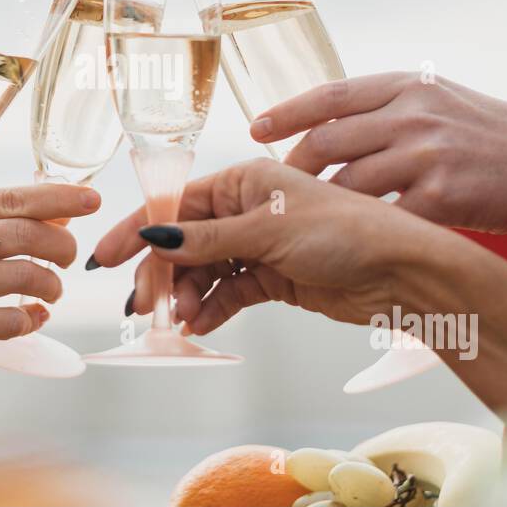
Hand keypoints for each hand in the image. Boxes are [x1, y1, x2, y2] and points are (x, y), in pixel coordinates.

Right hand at [0, 182, 100, 397]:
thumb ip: (4, 225)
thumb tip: (65, 210)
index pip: (10, 197)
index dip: (57, 197)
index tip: (91, 199)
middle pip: (23, 233)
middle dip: (61, 245)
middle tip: (69, 258)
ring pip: (23, 274)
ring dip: (50, 285)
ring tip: (50, 292)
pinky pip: (11, 319)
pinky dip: (30, 320)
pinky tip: (29, 319)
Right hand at [92, 158, 449, 333]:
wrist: (402, 274)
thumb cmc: (346, 233)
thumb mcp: (269, 231)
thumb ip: (207, 239)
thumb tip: (153, 237)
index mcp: (245, 181)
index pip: (175, 205)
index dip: (136, 231)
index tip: (104, 258)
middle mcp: (247, 210)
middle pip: (184, 242)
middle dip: (161, 274)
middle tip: (144, 307)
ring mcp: (259, 246)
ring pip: (203, 272)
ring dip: (186, 296)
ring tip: (179, 320)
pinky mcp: (274, 279)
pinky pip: (228, 293)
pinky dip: (212, 308)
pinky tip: (198, 325)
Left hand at [251, 73, 506, 234]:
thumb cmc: (485, 135)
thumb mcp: (435, 100)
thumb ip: (384, 106)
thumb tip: (325, 120)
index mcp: (405, 86)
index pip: (330, 96)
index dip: (286, 113)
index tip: (255, 128)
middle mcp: (412, 115)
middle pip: (329, 142)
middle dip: (295, 168)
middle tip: (277, 188)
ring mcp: (426, 155)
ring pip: (348, 183)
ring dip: (320, 204)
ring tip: (304, 218)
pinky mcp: (442, 196)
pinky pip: (383, 217)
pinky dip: (359, 229)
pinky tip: (346, 238)